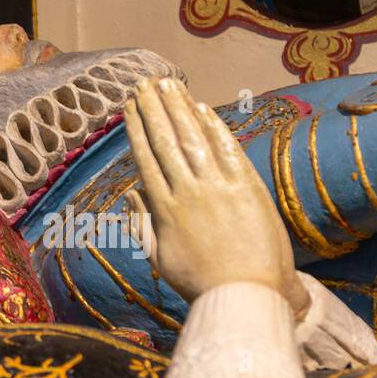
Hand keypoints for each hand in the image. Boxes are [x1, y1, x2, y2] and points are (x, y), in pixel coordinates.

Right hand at [123, 78, 309, 315]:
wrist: (246, 293)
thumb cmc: (201, 282)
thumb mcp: (161, 259)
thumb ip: (142, 224)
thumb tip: (130, 194)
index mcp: (164, 209)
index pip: (146, 158)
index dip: (137, 128)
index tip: (130, 107)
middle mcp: (188, 191)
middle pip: (165, 140)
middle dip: (153, 108)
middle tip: (144, 83)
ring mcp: (217, 186)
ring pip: (192, 137)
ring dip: (178, 107)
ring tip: (167, 83)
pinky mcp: (246, 186)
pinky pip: (226, 147)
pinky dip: (213, 125)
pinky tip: (202, 106)